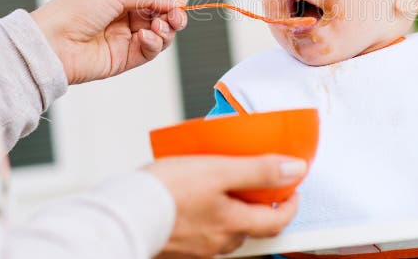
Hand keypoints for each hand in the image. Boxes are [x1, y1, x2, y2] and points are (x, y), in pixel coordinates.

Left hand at [30, 0, 187, 83]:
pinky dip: (154, 43)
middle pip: (160, 18)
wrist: (53, 42)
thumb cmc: (75, 11)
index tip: (179, 4)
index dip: (168, 2)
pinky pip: (149, 52)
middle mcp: (123, 19)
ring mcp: (124, 40)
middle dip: (172, 17)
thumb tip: (176, 0)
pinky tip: (145, 37)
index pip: (154, 0)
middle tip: (176, 17)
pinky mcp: (124, 60)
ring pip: (159, 36)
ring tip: (158, 27)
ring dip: (165, 30)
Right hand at [148, 155, 305, 257]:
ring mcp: (196, 248)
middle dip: (259, 208)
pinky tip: (193, 201)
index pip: (276, 221)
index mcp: (232, 224)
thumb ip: (259, 171)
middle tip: (260, 187)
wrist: (123, 213)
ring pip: (224, 231)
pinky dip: (205, 217)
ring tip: (223, 188)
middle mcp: (217, 241)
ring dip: (231, 213)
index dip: (289, 205)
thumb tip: (294, 169)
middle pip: (250, 228)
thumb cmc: (167, 192)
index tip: (291, 189)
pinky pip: (200, 232)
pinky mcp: (176, 246)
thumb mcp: (220, 170)